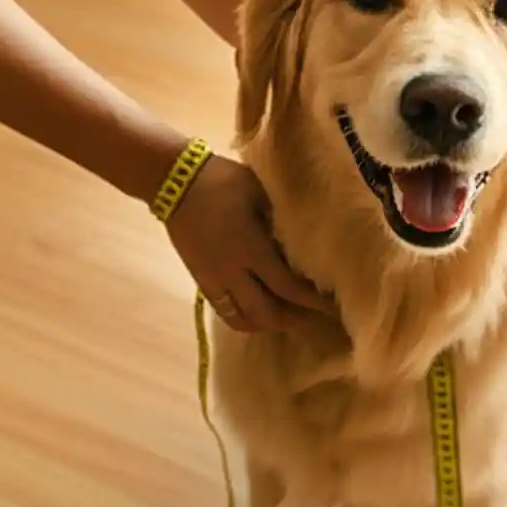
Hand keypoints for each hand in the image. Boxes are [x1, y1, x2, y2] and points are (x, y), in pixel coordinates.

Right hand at [165, 155, 334, 331]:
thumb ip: (282, 218)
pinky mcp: (201, 281)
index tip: (332, 307)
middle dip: (294, 320)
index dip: (312, 302)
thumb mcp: (260, 192)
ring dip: (269, 324)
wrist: (174, 182)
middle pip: (266, 312)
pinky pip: (225, 312)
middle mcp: (232, 272)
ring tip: (289, 319)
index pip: (287, 287)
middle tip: (315, 317)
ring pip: (243, 319)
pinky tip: (258, 314)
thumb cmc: (222, 181)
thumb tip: (307, 238)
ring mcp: (213, 279)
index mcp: (251, 249)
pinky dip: (245, 320)